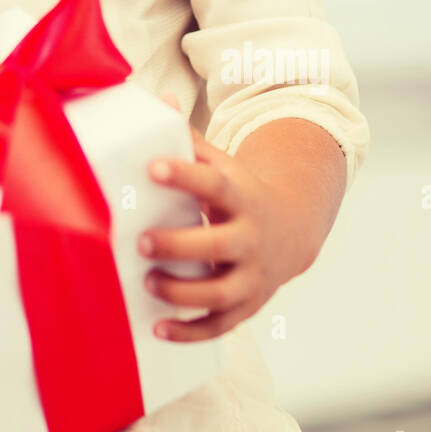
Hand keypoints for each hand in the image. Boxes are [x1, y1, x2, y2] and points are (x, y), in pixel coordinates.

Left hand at [138, 93, 307, 341]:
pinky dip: (191, 331)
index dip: (184, 175)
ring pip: (221, 293)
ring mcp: (251, 275)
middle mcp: (249, 237)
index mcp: (240, 196)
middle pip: (218, 245)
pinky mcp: (247, 305)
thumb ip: (189, 139)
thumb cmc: (236, 191)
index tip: (152, 167)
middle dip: (179, 245)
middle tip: (140, 240)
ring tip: (147, 282)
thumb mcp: (221, 163)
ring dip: (182, 292)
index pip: (214, 184)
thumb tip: (159, 100)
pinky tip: (159, 328)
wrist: (289, 228)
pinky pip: (220, 325)